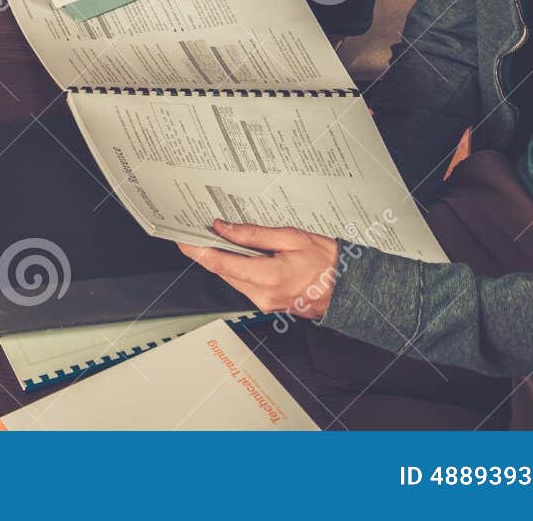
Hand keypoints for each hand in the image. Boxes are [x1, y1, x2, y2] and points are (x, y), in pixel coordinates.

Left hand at [177, 220, 340, 320]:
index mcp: (268, 277)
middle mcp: (263, 295)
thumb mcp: (291, 238)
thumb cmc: (328, 263)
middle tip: (197, 230)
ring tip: (220, 237)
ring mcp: (265, 303)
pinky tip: (241, 254)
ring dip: (224, 260)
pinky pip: (244, 284)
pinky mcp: (268, 304)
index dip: (197, 251)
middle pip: (222, 272)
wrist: (350, 289)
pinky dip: (238, 269)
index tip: (182, 239)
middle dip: (208, 251)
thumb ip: (254, 234)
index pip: (220, 264)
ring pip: (232, 278)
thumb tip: (225, 229)